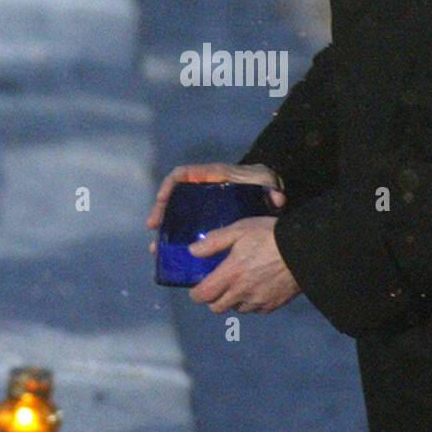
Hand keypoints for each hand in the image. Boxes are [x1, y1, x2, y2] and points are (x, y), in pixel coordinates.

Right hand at [146, 162, 284, 252]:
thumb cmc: (262, 182)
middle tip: (154, 228)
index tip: (162, 199)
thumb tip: (277, 199)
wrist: (267, 188)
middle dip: (161, 211)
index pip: (183, 174)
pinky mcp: (204, 218)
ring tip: (158, 248)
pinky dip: (178, 240)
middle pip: (174, 197)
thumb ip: (272, 190)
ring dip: (165, 230)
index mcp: (212, 176)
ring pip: (176, 215)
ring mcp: (201, 204)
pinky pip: (186, 227)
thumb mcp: (266, 183)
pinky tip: (173, 256)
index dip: (170, 185)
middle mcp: (201, 189)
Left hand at [188, 216, 300, 314]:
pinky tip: (258, 289)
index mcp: (230, 275)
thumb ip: (214, 242)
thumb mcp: (240, 230)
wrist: (305, 250)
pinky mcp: (273, 306)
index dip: (196, 293)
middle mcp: (241, 294)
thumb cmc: (269, 236)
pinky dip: (252, 302)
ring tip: (240, 286)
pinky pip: (256, 310)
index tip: (197, 287)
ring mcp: (258, 302)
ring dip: (233, 300)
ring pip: (237, 309)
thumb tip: (192, 252)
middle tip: (219, 284)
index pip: (203, 295)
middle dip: (214, 298)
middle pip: (217, 307)